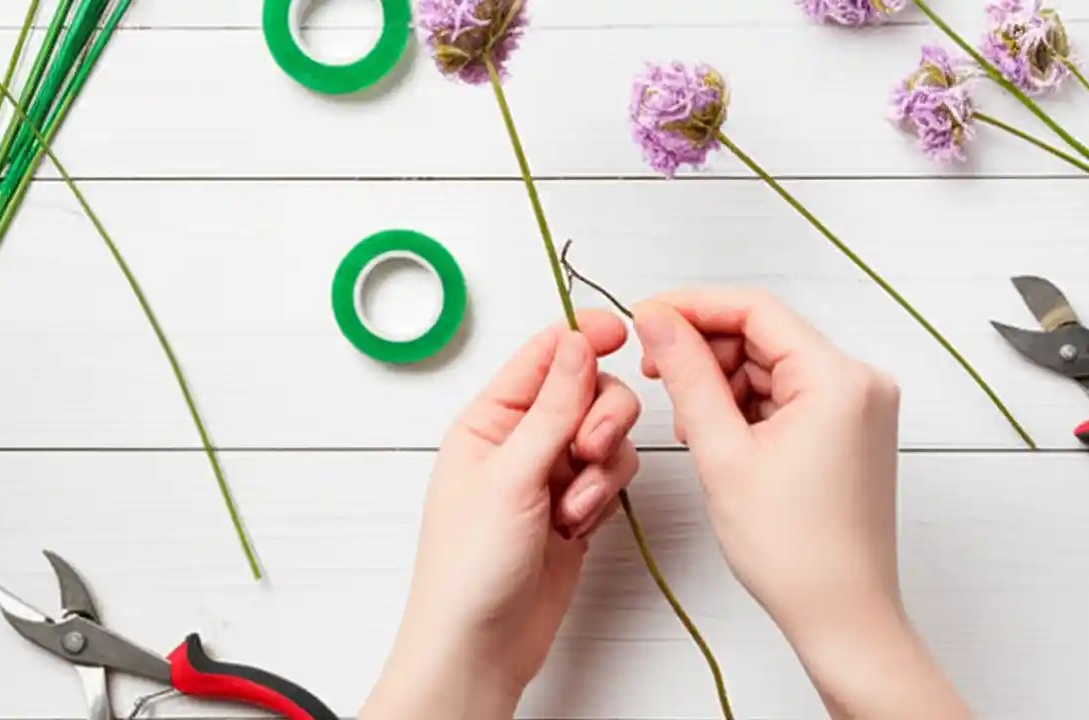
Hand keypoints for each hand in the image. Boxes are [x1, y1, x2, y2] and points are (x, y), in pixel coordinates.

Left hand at [361, 311, 640, 719]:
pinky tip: (578, 528)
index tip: (621, 330)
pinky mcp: (576, 509)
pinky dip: (604, 498)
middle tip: (586, 450)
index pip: (542, 358)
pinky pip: (611, 477)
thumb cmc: (466, 570)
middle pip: (587, 393)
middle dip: (598, 419)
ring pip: (607, 437)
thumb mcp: (510, 477)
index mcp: (487, 422)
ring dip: (601, 470)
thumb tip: (577, 343)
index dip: (582, 338)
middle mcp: (520, 443)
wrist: (480, 646)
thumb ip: (552, 408)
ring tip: (572, 509)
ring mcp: (549, 476)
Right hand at [633, 289, 968, 718]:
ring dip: (722, 382)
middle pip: (763, 334)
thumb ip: (686, 375)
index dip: (691, 306)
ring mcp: (858, 405)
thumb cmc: (795, 552)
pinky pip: (787, 393)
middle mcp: (860, 382)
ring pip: (771, 364)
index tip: (645, 317)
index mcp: (839, 379)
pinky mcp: (849, 428)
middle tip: (655, 373)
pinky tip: (719, 436)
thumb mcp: (722, 453)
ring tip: (691, 425)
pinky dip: (747, 405)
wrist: (842, 616)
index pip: (755, 309)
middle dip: (704, 349)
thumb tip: (656, 320)